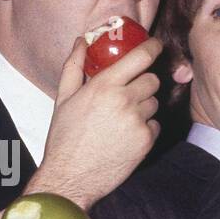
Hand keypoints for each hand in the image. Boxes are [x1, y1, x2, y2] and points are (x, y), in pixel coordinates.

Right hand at [30, 34, 162, 210]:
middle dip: (142, 83)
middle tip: (126, 94)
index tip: (156, 45)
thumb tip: (82, 41)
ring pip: (154, 102)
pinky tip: (125, 136)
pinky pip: (155, 124)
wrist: (70, 177)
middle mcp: (124, 100)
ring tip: (120, 119)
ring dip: (143, 106)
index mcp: (104, 86)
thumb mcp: (64, 98)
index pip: (141, 57)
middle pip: (152, 79)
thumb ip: (75, 66)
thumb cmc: (64, 137)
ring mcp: (138, 121)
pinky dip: (145, 128)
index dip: (153, 47)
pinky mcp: (146, 140)